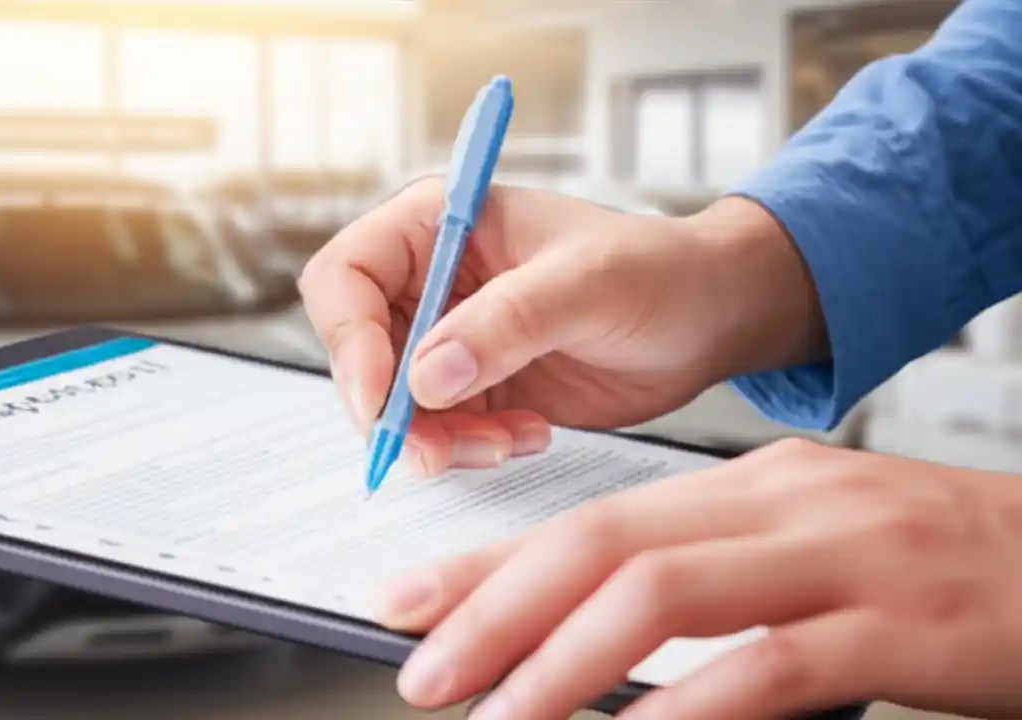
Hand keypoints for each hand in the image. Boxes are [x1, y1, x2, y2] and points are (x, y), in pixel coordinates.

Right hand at [299, 180, 825, 473]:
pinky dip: (472, 448)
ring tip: (508, 440)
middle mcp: (430, 282)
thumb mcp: (588, 283)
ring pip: (393, 405)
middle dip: (390, 410)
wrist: (708, 318)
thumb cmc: (657, 270)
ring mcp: (448, 339)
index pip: (347, 277)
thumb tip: (426, 377)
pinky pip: (439, 432)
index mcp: (438, 225)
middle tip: (436, 451)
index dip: (349, 340)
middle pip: (358, 353)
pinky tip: (530, 434)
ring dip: (437, 439)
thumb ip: (507, 323)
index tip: (382, 399)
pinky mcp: (473, 389)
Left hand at [372, 440, 1021, 719]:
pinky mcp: (903, 623)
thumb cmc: (947, 570)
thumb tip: (601, 634)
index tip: (408, 597)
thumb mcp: (816, 552)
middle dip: (495, 606)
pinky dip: (686, 709)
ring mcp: (844, 557)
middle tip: (422, 666)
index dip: (489, 561)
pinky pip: (770, 666)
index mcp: (755, 486)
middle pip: (603, 544)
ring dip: (562, 661)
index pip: (591, 516)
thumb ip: (716, 580)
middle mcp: (784, 504)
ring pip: (665, 594)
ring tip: (494, 716)